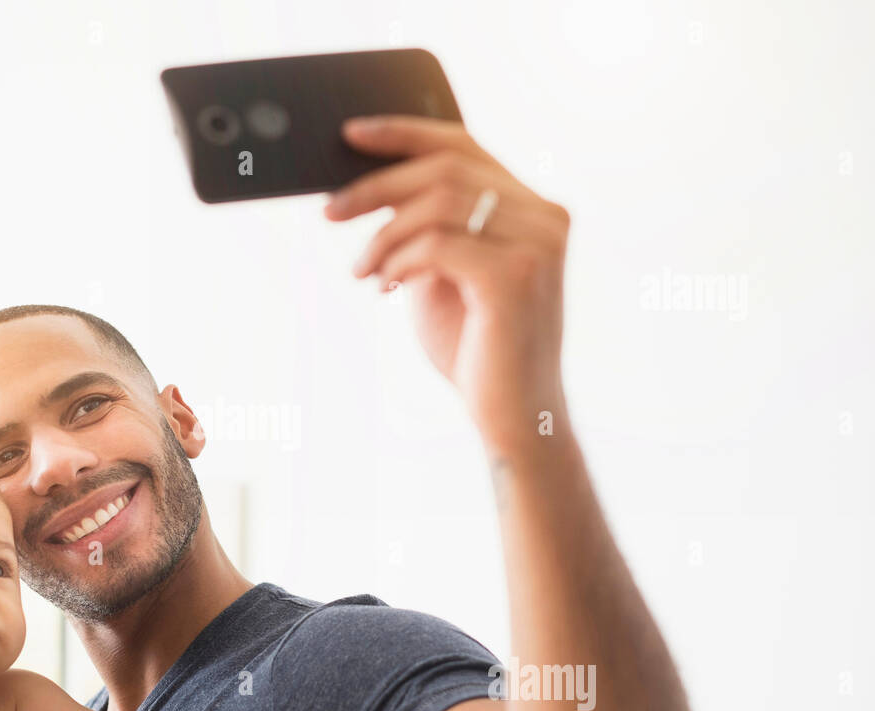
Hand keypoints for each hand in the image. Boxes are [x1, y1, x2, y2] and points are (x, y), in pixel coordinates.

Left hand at [324, 115, 570, 459]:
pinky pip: (437, 245)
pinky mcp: (516, 276)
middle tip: (330, 211)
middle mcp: (544, 215)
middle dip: (376, 185)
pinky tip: (386, 287)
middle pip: (445, 167)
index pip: (464, 145)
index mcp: (531, 206)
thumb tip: (370, 184)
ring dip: (383, 234)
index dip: (404, 133)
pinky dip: (399, 261)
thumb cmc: (476, 345)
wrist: (511, 414)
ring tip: (361, 269)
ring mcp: (537, 244)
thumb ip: (424, 225)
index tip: (349, 135)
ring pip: (438, 202)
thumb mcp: (443, 271)